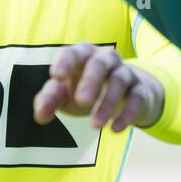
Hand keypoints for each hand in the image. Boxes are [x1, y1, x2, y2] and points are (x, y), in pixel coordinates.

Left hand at [32, 44, 163, 131]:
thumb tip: (40, 116)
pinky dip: (127, 114)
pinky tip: (114, 129)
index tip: (56, 76)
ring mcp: (125, 73)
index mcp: (83, 55)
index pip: (73, 52)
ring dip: (107, 103)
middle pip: (100, 63)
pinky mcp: (140, 90)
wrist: (123, 95)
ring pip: (119, 80)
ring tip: (94, 126)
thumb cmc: (84, 90)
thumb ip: (49, 100)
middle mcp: (105, 59)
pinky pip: (137, 98)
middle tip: (81, 102)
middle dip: (90, 81)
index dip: (65, 62)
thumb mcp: (64, 94)